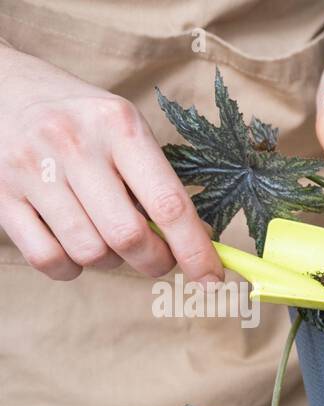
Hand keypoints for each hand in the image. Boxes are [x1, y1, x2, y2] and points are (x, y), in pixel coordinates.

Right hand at [0, 46, 222, 282]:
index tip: (211, 278)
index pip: (168, 203)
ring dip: (109, 263)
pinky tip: (73, 247)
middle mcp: (73, 143)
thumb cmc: (77, 117)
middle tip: (156, 258)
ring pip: (90, 253)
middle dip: (154, 261)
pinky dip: (70, 268)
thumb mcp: (123, 129)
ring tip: (107, 240)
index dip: (195, 251)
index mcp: (118, 125)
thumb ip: (157, 181)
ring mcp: (31, 169)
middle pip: (129, 236)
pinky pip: (48, 259)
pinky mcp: (0, 194)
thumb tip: (199, 241)